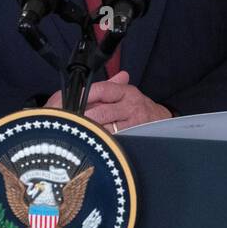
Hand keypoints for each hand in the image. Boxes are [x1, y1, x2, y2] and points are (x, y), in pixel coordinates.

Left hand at [43, 70, 170, 132]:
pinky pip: (112, 142)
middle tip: (66, 122)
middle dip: (82, 118)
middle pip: (101, 113)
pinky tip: (90, 144)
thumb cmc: (137, 108)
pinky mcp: (133, 140)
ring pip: (105, 130)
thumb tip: (83, 84)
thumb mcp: (125, 93)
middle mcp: (131, 107)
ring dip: (88, 132)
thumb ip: (105, 87)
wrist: (161, 122)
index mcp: (126, 92)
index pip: (102, 89)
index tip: (68, 100)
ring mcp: (132, 125)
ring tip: (73, 134)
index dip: (84, 95)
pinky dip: (100, 143)